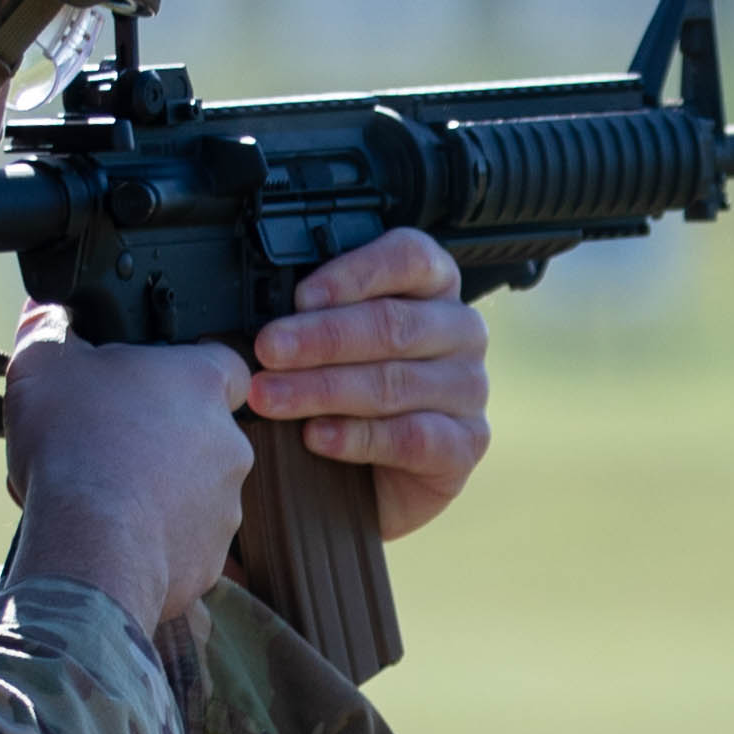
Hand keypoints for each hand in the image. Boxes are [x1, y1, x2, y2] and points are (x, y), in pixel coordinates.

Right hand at [0, 310, 249, 643]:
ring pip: (192, 493)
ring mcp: (225, 506)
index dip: (187, 371)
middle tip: (107, 448)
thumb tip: (45, 312)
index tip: (151, 384)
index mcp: (201, 383)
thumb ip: (49, 327)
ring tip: (99, 498)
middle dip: (159, 441)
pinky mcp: (210, 560)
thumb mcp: (43, 363)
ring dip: (155, 494)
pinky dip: (151, 543)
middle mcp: (230, 442)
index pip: (222, 362)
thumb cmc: (74, 446)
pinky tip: (107, 538)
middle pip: (200, 432)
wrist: (89, 548)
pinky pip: (182, 545)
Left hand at [246, 229, 493, 539]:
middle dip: (321, 338)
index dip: (353, 274)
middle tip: (268, 350)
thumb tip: (263, 308)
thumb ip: (315, 315)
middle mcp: (460, 330)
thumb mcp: (331, 343)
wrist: (363, 475)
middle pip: (394, 324)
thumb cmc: (345, 393)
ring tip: (271, 397)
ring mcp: (470, 388)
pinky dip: (356, 436)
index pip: (409, 258)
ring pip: (395, 381)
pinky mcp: (466, 444)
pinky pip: (412, 437)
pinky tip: (317, 436)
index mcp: (433, 286)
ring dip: (322, 389)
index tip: (300, 297)